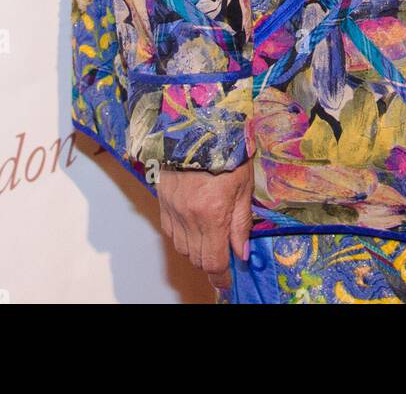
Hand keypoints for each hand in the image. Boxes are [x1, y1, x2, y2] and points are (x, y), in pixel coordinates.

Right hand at [155, 158, 253, 294]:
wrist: (199, 123)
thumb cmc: (227, 150)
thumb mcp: (244, 186)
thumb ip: (241, 223)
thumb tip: (241, 253)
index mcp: (212, 213)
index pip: (213, 261)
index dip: (221, 277)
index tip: (226, 281)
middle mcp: (189, 215)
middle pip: (197, 258)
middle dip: (211, 261)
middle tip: (222, 253)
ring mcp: (172, 207)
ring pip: (182, 247)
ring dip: (196, 249)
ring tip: (208, 235)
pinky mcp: (162, 199)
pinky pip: (169, 231)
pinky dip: (181, 235)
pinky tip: (192, 224)